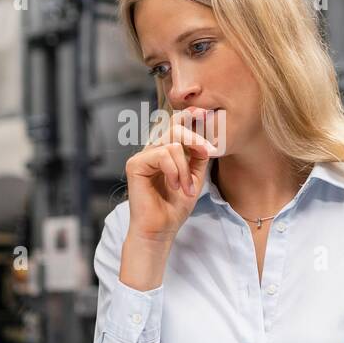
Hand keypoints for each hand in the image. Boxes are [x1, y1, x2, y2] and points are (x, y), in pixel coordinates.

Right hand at [124, 107, 223, 244]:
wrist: (161, 230)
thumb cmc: (174, 208)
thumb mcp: (194, 179)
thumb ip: (198, 158)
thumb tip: (205, 140)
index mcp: (164, 152)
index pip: (175, 126)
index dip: (188, 116)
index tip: (203, 112)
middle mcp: (151, 150)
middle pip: (174, 128)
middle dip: (196, 139)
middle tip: (208, 152)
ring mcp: (142, 156)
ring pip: (172, 143)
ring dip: (186, 168)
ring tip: (186, 188)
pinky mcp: (135, 164)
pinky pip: (162, 154)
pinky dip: (174, 171)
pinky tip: (174, 186)